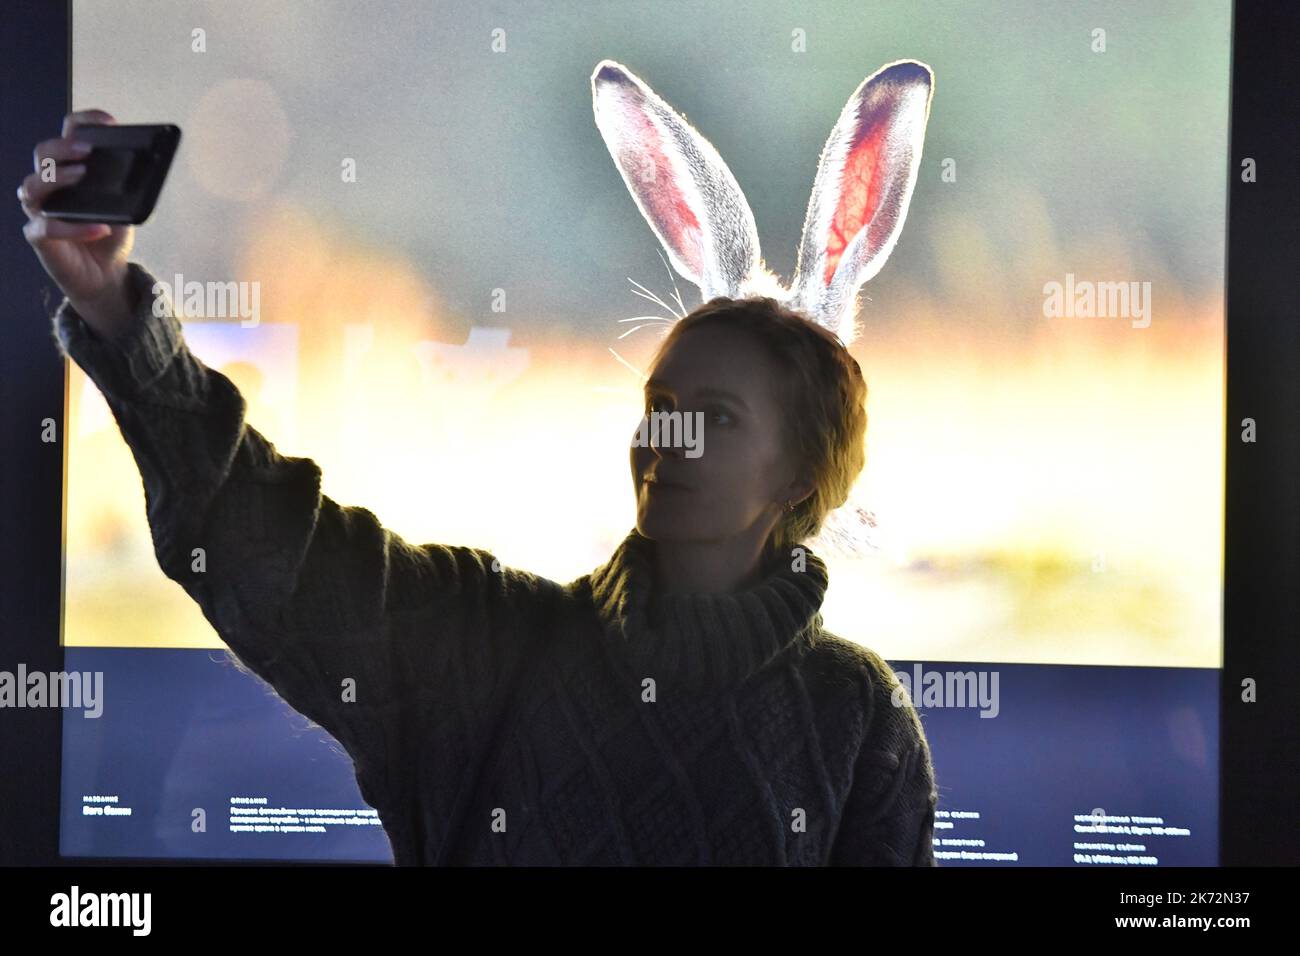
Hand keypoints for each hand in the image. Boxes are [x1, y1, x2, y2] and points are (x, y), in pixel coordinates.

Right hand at [20, 109, 136, 340]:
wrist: (105, 273)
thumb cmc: (109, 233)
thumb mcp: (124, 207)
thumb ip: (125, 188)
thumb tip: (143, 170)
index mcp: (69, 169)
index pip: (67, 134)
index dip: (83, 122)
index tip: (108, 121)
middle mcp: (48, 185)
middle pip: (42, 154)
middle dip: (64, 148)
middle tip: (89, 151)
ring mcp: (40, 210)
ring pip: (31, 186)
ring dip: (57, 178)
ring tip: (82, 177)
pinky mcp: (40, 238)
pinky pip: (46, 229)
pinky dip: (73, 228)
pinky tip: (99, 227)